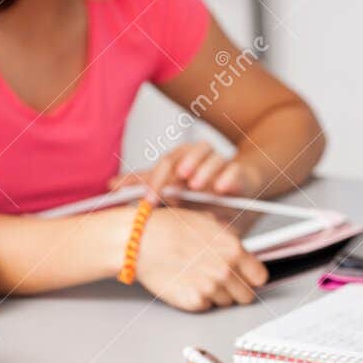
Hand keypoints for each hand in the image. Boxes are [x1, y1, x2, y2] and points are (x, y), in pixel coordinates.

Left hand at [112, 142, 265, 199]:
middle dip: (165, 175)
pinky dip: (227, 177)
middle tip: (159, 193)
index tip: (130, 194)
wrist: (248, 196)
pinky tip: (221, 187)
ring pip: (205, 154)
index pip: (153, 170)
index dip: (142, 180)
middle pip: (175, 158)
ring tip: (195, 184)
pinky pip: (234, 168)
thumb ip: (155, 202)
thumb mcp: (182, 208)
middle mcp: (195, 162)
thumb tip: (115, 190)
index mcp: (178, 169)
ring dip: (199, 168)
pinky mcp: (239, 172)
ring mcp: (217, 165)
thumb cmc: (212, 203)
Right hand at [133, 207, 268, 311]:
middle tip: (220, 280)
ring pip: (226, 303)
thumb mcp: (207, 222)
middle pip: (246, 296)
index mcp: (234, 249)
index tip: (245, 277)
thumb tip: (238, 250)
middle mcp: (226, 270)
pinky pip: (206, 307)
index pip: (260, 277)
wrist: (141, 241)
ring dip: (216, 294)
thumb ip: (228, 239)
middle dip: (236, 289)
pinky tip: (187, 283)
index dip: (251, 277)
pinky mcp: (194, 302)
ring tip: (197, 277)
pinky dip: (199, 300)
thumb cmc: (168, 227)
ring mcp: (210, 288)